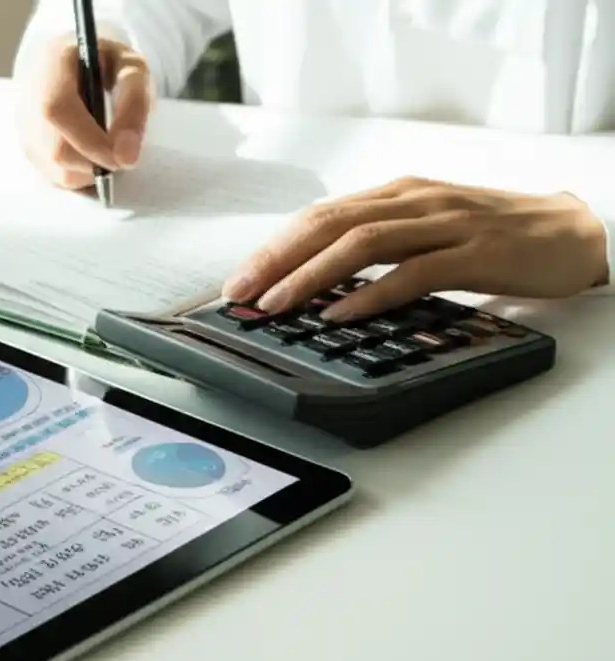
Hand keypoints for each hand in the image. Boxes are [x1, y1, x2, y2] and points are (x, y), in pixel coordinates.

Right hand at [14, 34, 152, 188]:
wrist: (76, 64)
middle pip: (56, 151)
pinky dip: (81, 174)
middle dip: (96, 162)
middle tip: (121, 153)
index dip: (90, 141)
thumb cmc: (106, 65)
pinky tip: (91, 152)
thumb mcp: (132, 67)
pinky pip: (55, 178)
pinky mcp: (28, 150)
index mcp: (50, 64)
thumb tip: (127, 157)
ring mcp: (24, 127)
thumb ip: (134, 104)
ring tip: (105, 147)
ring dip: (90, 171)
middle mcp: (26, 98)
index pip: (57, 110)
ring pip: (57, 171)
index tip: (123, 158)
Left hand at [222, 176, 609, 321]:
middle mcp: (414, 201)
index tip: (239, 279)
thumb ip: (378, 243)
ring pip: (363, 243)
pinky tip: (341, 314)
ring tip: (276, 304)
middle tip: (239, 293)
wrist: (572, 231)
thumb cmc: (492, 234)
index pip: (320, 216)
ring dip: (311, 276)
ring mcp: (445, 224)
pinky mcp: (475, 253)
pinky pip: (414, 272)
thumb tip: (315, 277)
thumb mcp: (425, 228)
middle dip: (276, 259)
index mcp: (397, 193)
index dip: (274, 247)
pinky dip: (372, 294)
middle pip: (329, 224)